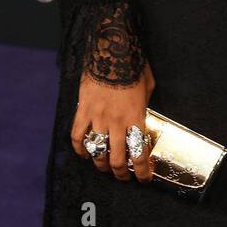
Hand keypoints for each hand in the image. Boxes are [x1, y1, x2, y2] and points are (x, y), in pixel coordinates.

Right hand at [71, 61, 154, 182]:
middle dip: (121, 173)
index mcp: (136, 117)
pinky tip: (84, 154)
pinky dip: (80, 149)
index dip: (142, 171)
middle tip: (123, 177)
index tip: (144, 178)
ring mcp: (97, 117)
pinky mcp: (83, 110)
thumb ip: (144, 106)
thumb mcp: (149, 87)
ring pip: (97, 151)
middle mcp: (116, 122)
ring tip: (105, 167)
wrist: (111, 48)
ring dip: (101, 164)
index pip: (139, 153)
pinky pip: (77, 136)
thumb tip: (142, 116)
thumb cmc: (134, 65)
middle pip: (117, 159)